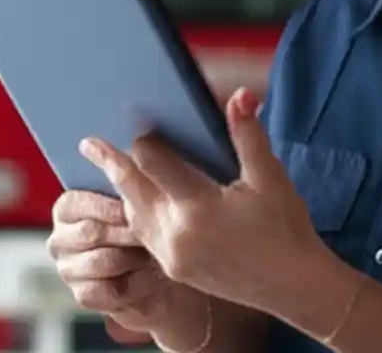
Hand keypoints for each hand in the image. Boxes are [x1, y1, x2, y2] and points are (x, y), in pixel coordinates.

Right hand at [45, 190, 190, 342]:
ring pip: (101, 261)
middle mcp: (59, 239)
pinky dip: (133, 284)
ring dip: (133, 258)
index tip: (135, 210)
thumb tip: (128, 166)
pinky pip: (106, 290)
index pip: (76, 204)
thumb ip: (125, 186)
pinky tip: (150, 278)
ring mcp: (68, 269)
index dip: (109, 208)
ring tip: (153, 254)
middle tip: (151, 233)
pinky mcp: (82, 295)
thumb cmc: (144, 227)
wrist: (158, 271)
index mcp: (66, 209)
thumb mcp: (135, 202)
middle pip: (91, 232)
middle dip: (126, 233)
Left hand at [79, 88, 327, 313]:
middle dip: (110, 163)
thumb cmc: (284, 227)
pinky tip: (135, 200)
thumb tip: (240, 95)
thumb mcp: (269, 178)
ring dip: (121, 189)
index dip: (143, 139)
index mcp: (198, 208)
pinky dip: (135, 213)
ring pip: (132, 214)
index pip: (153, 163)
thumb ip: (247, 135)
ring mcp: (172, 256)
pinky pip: (142, 235)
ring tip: (110, 167)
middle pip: (131, 189)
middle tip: (88, 143)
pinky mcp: (174, 269)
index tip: (132, 120)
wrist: (293, 285)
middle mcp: (176, 234)